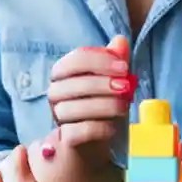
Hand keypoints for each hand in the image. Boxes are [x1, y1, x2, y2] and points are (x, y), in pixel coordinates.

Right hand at [47, 36, 134, 150]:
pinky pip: (75, 132)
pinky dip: (96, 128)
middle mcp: (55, 93)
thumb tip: (120, 40)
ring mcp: (57, 116)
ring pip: (71, 109)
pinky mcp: (64, 139)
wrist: (96, 141)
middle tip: (126, 87)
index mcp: (64, 73)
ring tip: (124, 107)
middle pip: (71, 84)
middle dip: (102, 84)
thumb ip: (116, 61)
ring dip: (102, 106)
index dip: (100, 60)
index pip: (75, 59)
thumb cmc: (103, 105)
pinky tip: (113, 127)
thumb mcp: (113, 81)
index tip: (124, 67)